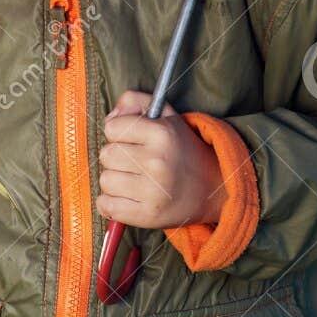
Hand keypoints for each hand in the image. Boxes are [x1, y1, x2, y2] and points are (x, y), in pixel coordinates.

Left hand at [95, 91, 222, 229]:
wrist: (210, 188)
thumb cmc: (179, 149)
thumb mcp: (164, 115)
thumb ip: (134, 101)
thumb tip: (109, 118)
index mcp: (162, 134)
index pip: (111, 128)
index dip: (118, 133)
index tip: (132, 140)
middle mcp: (158, 162)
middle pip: (106, 155)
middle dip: (116, 157)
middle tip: (136, 162)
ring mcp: (153, 191)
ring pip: (105, 181)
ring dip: (114, 181)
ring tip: (134, 181)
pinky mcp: (148, 215)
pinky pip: (106, 206)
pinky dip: (110, 204)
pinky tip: (127, 198)